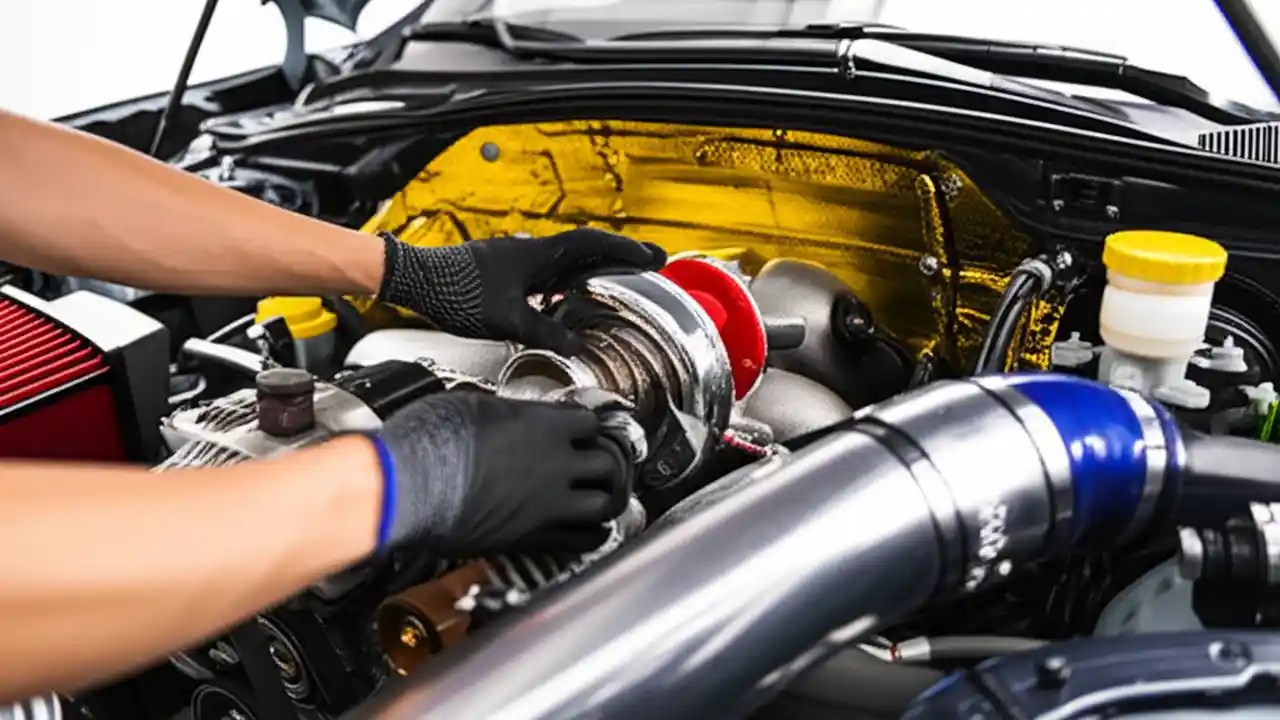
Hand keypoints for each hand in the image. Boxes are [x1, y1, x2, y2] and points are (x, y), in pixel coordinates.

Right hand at [370, 392, 630, 554]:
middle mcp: (555, 466)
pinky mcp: (532, 538)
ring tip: (601, 492)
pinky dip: (595, 533)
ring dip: (609, 496)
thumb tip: (516, 416)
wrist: (405, 487)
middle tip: (603, 460)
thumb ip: (511, 414)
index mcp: (544, 426)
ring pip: (608, 503)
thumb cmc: (427, 443)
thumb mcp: (473, 406)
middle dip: (611, 460)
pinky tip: (589, 527)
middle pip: (611, 464)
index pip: (593, 423)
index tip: (585, 428)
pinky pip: (585, 540)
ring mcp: (547, 506)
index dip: (591, 425)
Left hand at [376, 228, 665, 354]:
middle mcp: (530, 253)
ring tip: (616, 284)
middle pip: (584, 250)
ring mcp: (517, 262)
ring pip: (565, 263)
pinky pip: (547, 275)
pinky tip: (564, 302)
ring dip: (592, 271)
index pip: (592, 244)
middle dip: (617, 259)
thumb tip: (574, 345)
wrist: (416, 280)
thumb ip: (545, 331)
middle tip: (646, 267)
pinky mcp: (504, 273)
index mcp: (537, 255)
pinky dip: (566, 285)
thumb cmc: (455, 291)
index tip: (652, 256)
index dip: (626, 250)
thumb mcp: (507, 320)